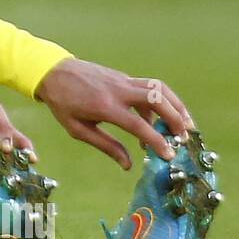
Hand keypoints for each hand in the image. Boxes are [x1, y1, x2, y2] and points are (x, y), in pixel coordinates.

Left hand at [34, 58, 193, 169]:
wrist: (53, 72)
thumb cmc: (63, 104)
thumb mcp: (78, 129)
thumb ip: (106, 146)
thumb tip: (129, 165)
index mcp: (105, 106)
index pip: (138, 124)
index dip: (157, 140)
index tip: (169, 155)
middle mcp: (118, 90)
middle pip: (157, 98)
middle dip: (176, 117)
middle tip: (184, 138)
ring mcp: (123, 80)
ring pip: (158, 87)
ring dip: (176, 105)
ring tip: (185, 125)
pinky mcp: (124, 76)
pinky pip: (149, 87)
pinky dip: (160, 102)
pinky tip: (157, 119)